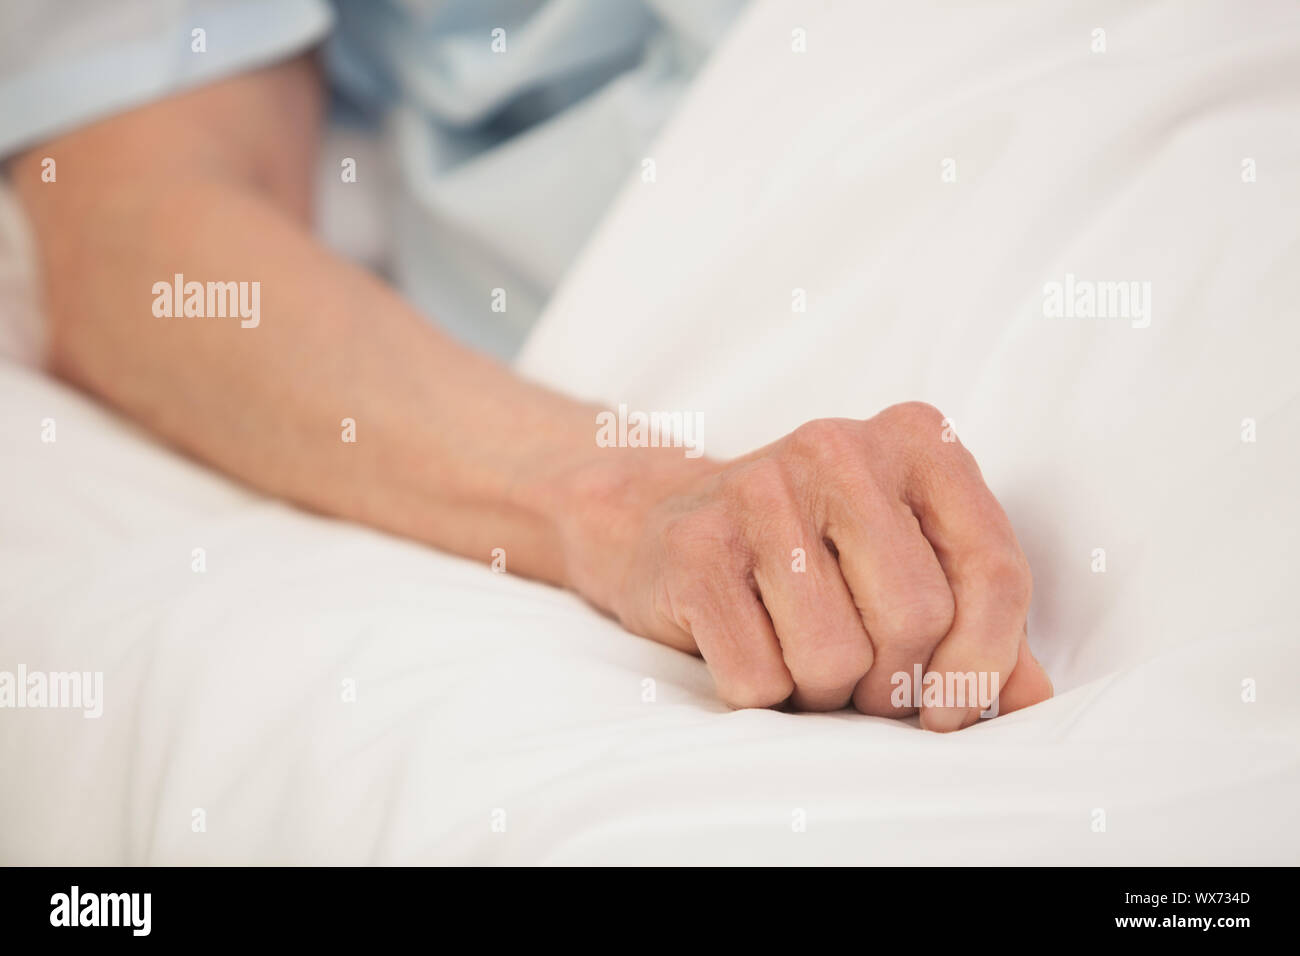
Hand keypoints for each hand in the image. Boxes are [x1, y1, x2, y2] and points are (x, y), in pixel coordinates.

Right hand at [560, 402, 1052, 730]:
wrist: (664, 524)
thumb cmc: (809, 555)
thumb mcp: (908, 564)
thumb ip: (980, 626)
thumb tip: (1029, 707)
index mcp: (918, 440)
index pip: (994, 568)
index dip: (985, 663)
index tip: (949, 712)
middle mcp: (839, 447)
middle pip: (916, 617)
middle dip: (893, 684)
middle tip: (863, 688)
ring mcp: (759, 488)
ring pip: (835, 659)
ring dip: (824, 694)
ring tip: (802, 661)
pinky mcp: (695, 545)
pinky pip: (759, 677)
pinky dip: (763, 696)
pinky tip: (749, 649)